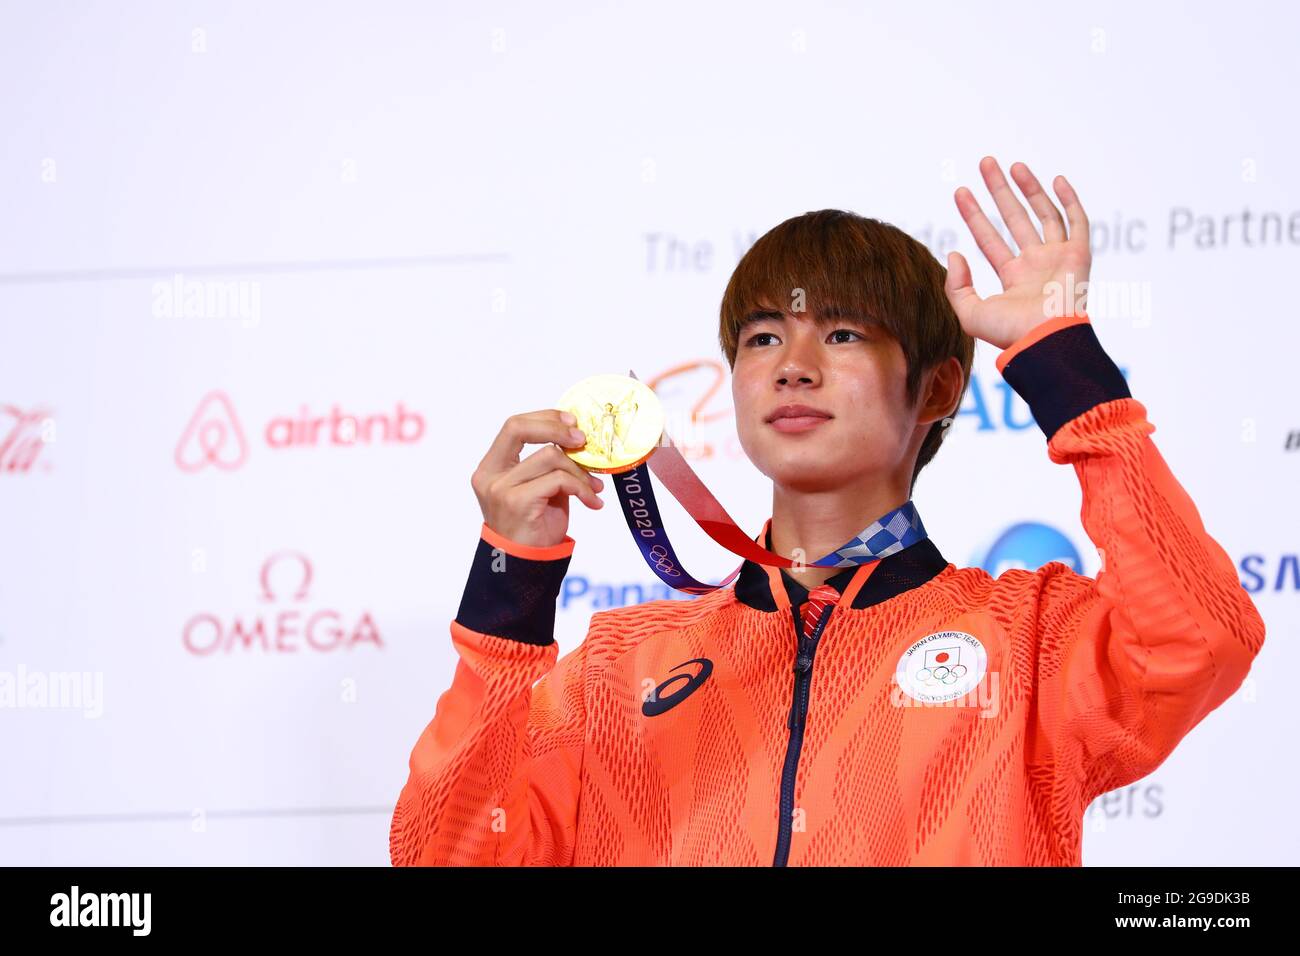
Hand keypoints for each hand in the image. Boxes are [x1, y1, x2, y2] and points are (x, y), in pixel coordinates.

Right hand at [471, 409, 604, 547]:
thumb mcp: (541, 487)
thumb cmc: (535, 526)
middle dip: (556, 428)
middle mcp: (490, 475)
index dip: (545, 418)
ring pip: (550, 456)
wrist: (527, 565)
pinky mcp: (518, 502)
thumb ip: (550, 463)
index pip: (513, 426)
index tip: (572, 423)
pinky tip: (592, 501)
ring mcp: (501, 488)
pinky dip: (582, 488)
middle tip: (583, 440)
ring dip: (580, 471)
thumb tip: (579, 438)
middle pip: (520, 428)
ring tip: (595, 487)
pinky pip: (559, 480)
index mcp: (491, 466)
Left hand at [945, 156, 1091, 349]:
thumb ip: (957, 285)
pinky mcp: (1079, 255)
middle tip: (985, 163)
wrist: (1045, 339)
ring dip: (1029, 189)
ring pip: (1044, 214)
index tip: (960, 192)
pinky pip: (1077, 222)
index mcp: (1013, 278)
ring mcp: (1058, 258)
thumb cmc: (1010, 333)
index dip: (974, 215)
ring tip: (1012, 165)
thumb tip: (954, 253)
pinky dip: (1069, 200)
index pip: (989, 239)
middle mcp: (1036, 265)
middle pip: (1014, 219)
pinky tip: (1056, 180)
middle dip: (999, 191)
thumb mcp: (970, 313)